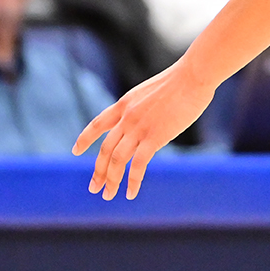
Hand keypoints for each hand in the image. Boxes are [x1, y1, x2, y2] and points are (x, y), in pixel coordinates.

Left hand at [74, 61, 213, 199]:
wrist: (193, 75)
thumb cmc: (180, 81)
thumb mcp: (152, 92)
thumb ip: (143, 108)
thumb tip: (146, 122)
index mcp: (125, 103)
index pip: (98, 123)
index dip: (85, 138)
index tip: (76, 151)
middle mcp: (127, 117)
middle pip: (105, 149)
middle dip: (98, 171)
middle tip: (94, 187)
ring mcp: (139, 127)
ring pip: (117, 160)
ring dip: (111, 180)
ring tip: (108, 195)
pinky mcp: (154, 137)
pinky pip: (138, 165)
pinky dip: (132, 182)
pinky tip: (131, 193)